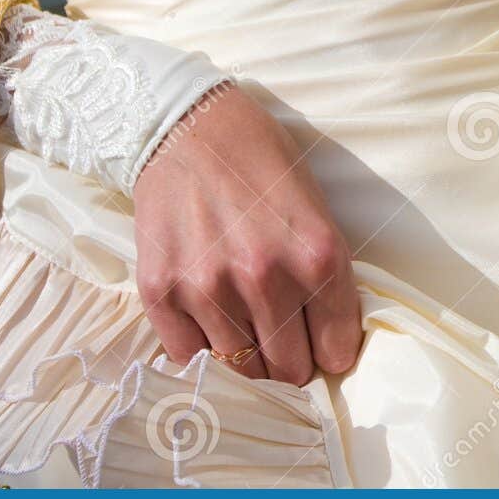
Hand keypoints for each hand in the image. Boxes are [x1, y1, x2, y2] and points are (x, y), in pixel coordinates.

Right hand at [132, 84, 361, 385]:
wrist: (189, 128)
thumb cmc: (263, 164)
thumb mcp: (317, 211)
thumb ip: (325, 276)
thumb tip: (327, 343)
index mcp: (317, 255)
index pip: (337, 349)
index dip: (332, 353)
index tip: (322, 348)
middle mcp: (265, 277)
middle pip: (289, 370)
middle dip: (292, 363)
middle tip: (284, 344)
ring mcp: (208, 287)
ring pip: (240, 370)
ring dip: (248, 359)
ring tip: (247, 331)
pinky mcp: (161, 291)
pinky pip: (188, 356)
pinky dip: (202, 350)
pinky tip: (210, 325)